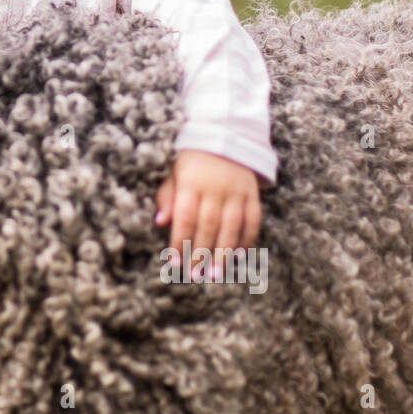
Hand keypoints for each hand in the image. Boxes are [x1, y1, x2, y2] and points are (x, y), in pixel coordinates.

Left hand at [154, 149, 261, 280]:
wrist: (225, 137)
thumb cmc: (192, 163)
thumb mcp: (174, 174)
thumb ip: (167, 197)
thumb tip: (160, 222)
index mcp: (191, 183)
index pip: (185, 217)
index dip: (179, 242)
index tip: (174, 263)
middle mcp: (215, 188)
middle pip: (208, 226)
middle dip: (200, 253)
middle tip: (194, 276)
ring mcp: (236, 191)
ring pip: (232, 227)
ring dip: (223, 253)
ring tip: (215, 275)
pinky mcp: (253, 194)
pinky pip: (253, 220)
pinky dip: (247, 239)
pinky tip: (238, 257)